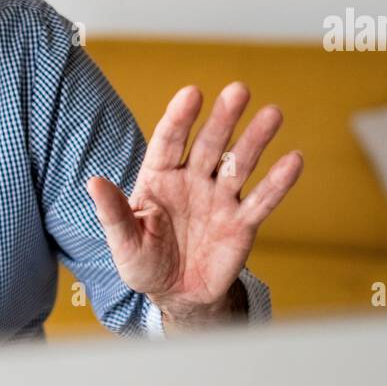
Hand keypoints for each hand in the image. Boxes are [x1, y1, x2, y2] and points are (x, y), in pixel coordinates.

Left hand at [86, 82, 302, 329]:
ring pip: (239, 164)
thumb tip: (92, 182)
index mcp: (159, 178)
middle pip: (208, 144)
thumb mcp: (123, 243)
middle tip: (239, 90)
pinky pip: (261, 201)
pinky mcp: (241, 222)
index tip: (192, 93)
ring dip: (255, 140)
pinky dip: (277, 183)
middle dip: (223, 119)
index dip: (180, 118)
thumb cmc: (144, 264)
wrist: (176, 295)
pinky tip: (293, 160)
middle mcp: (192, 181)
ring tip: (272, 114)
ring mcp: (219, 199)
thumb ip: (113, 212)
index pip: (169, 142)